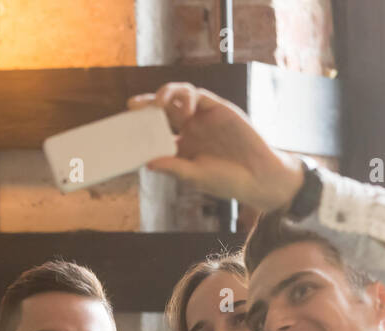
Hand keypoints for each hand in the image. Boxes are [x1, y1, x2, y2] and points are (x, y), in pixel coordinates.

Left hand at [128, 83, 304, 211]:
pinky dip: (186, 97)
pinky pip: (197, 94)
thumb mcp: (196, 176)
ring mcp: (202, 117)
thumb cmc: (228, 181)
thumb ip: (174, 167)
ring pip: (177, 96)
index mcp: (180, 147)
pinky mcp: (217, 107)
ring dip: (164, 95)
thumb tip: (147, 163)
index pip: (154, 132)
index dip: (139, 127)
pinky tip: (184, 111)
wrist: (260, 176)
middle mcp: (189, 129)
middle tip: (132, 106)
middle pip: (161, 110)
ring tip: (158, 104)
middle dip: (146, 105)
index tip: (124, 126)